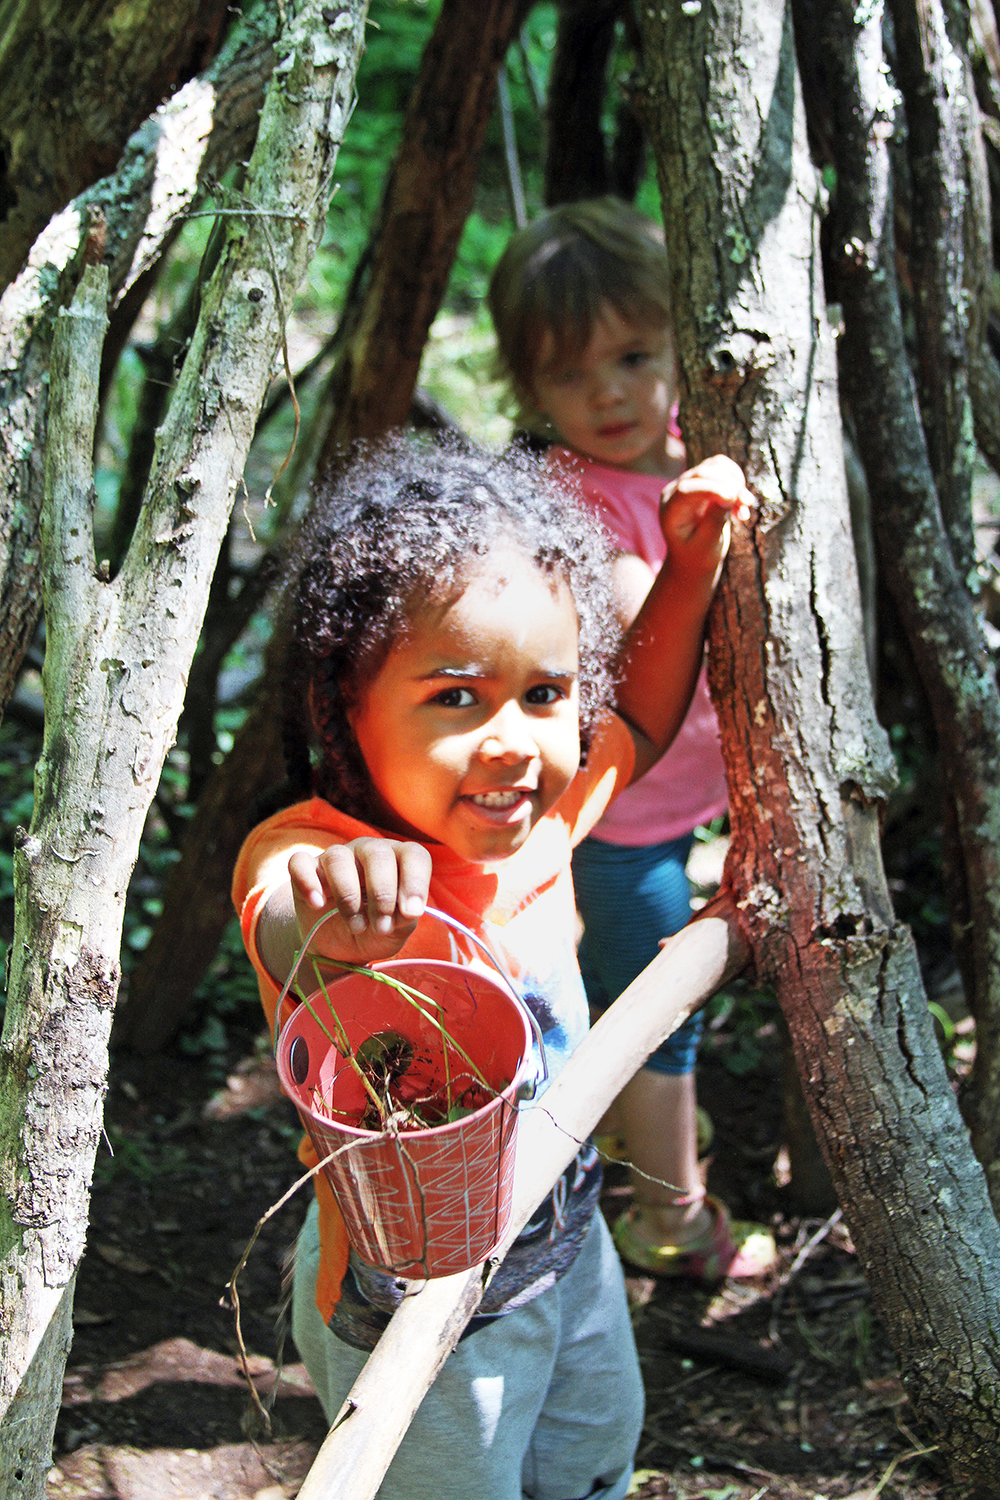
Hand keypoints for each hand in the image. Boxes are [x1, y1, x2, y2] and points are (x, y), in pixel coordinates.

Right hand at [288, 837, 431, 965]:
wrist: (340, 945)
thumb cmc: (375, 929)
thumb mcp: (396, 930)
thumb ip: (405, 919)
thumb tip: (407, 911)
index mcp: (398, 860)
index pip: (413, 855)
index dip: (415, 881)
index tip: (411, 912)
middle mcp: (368, 851)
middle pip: (377, 853)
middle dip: (382, 894)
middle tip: (381, 927)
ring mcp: (336, 857)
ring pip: (338, 858)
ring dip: (348, 896)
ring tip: (356, 926)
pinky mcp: (306, 869)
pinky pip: (300, 863)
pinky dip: (308, 882)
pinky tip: (318, 905)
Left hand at [660, 455, 752, 588]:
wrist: (695, 558)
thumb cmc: (698, 555)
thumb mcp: (707, 544)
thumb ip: (715, 520)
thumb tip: (730, 494)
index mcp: (670, 510)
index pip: (686, 490)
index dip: (712, 490)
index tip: (734, 500)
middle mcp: (675, 492)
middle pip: (702, 473)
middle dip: (729, 485)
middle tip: (748, 504)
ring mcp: (689, 483)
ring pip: (715, 465)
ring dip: (736, 482)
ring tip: (746, 506)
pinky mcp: (704, 480)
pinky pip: (723, 468)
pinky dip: (738, 482)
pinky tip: (742, 504)